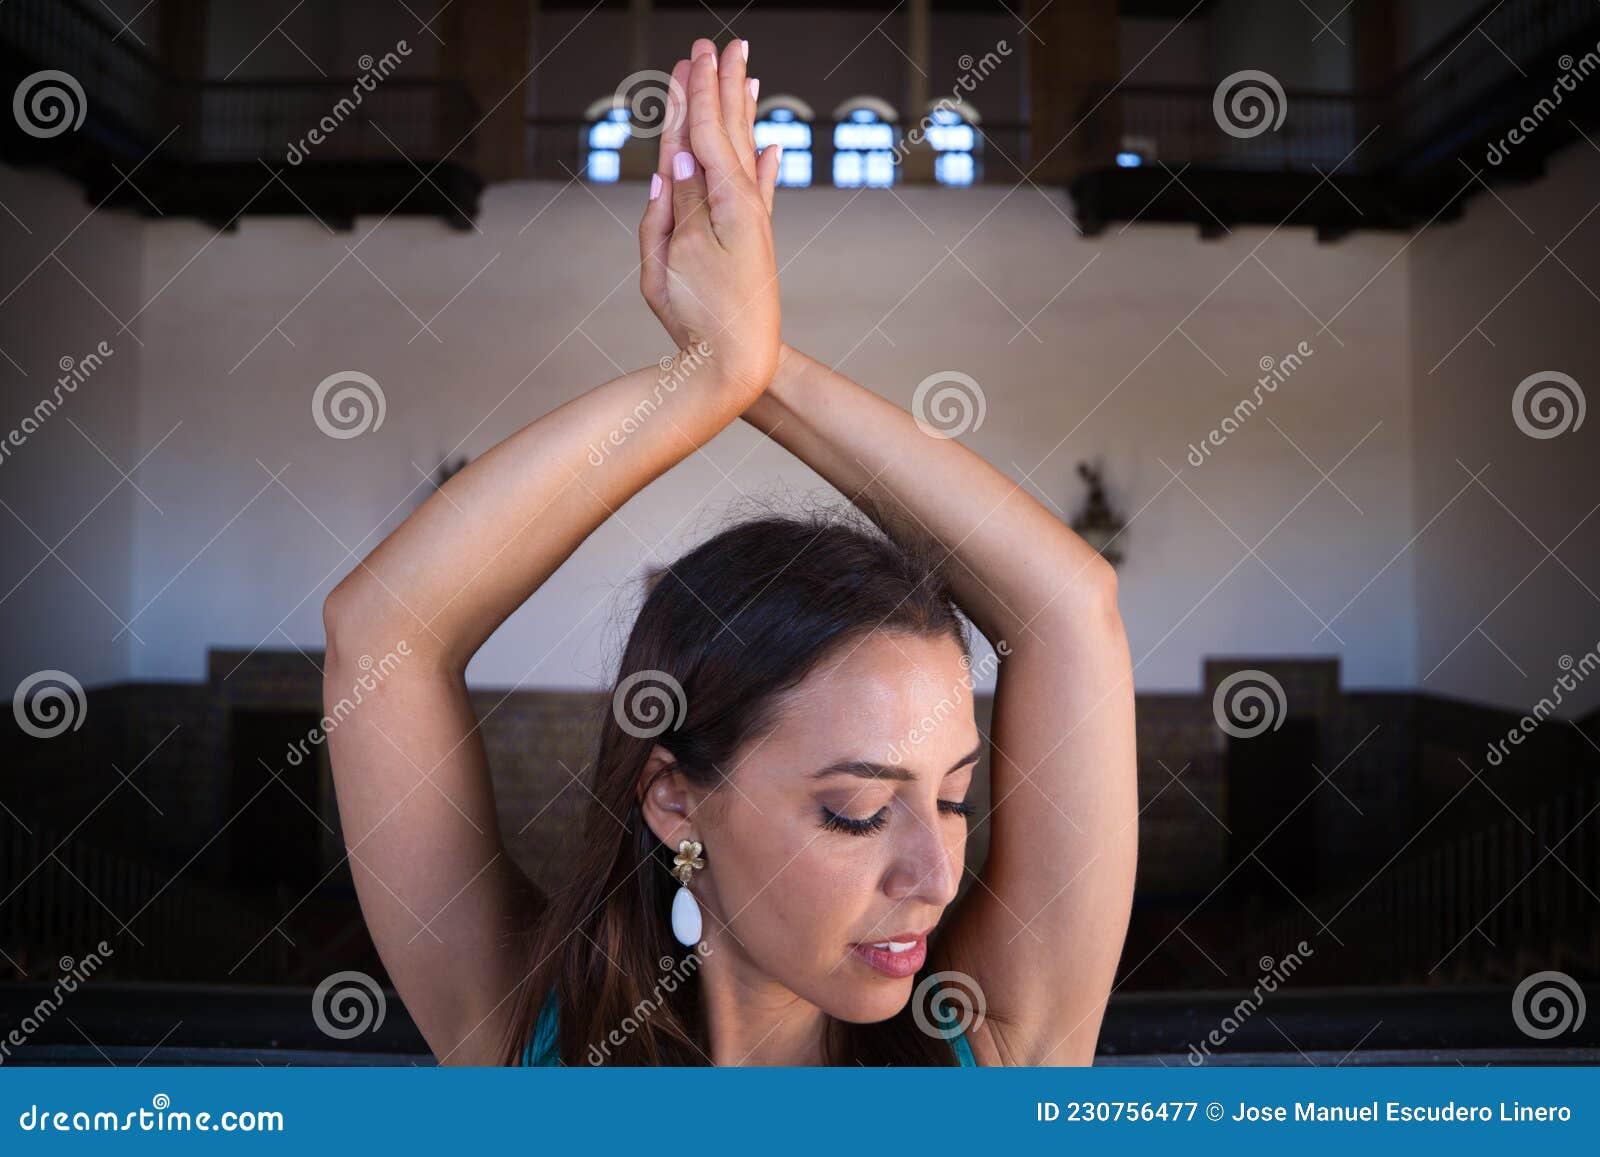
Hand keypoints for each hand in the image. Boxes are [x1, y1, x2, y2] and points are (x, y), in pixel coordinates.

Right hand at [637, 39, 782, 397]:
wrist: (738, 364)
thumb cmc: (698, 318)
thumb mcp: (669, 259)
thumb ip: (672, 206)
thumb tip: (676, 160)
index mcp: (721, 201)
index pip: (706, 132)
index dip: (699, 92)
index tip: (695, 55)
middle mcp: (743, 204)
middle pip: (730, 132)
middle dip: (723, 87)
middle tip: (721, 45)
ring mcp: (752, 223)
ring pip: (746, 154)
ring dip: (744, 114)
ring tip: (748, 74)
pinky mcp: (756, 245)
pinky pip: (762, 194)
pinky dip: (767, 168)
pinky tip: (774, 146)